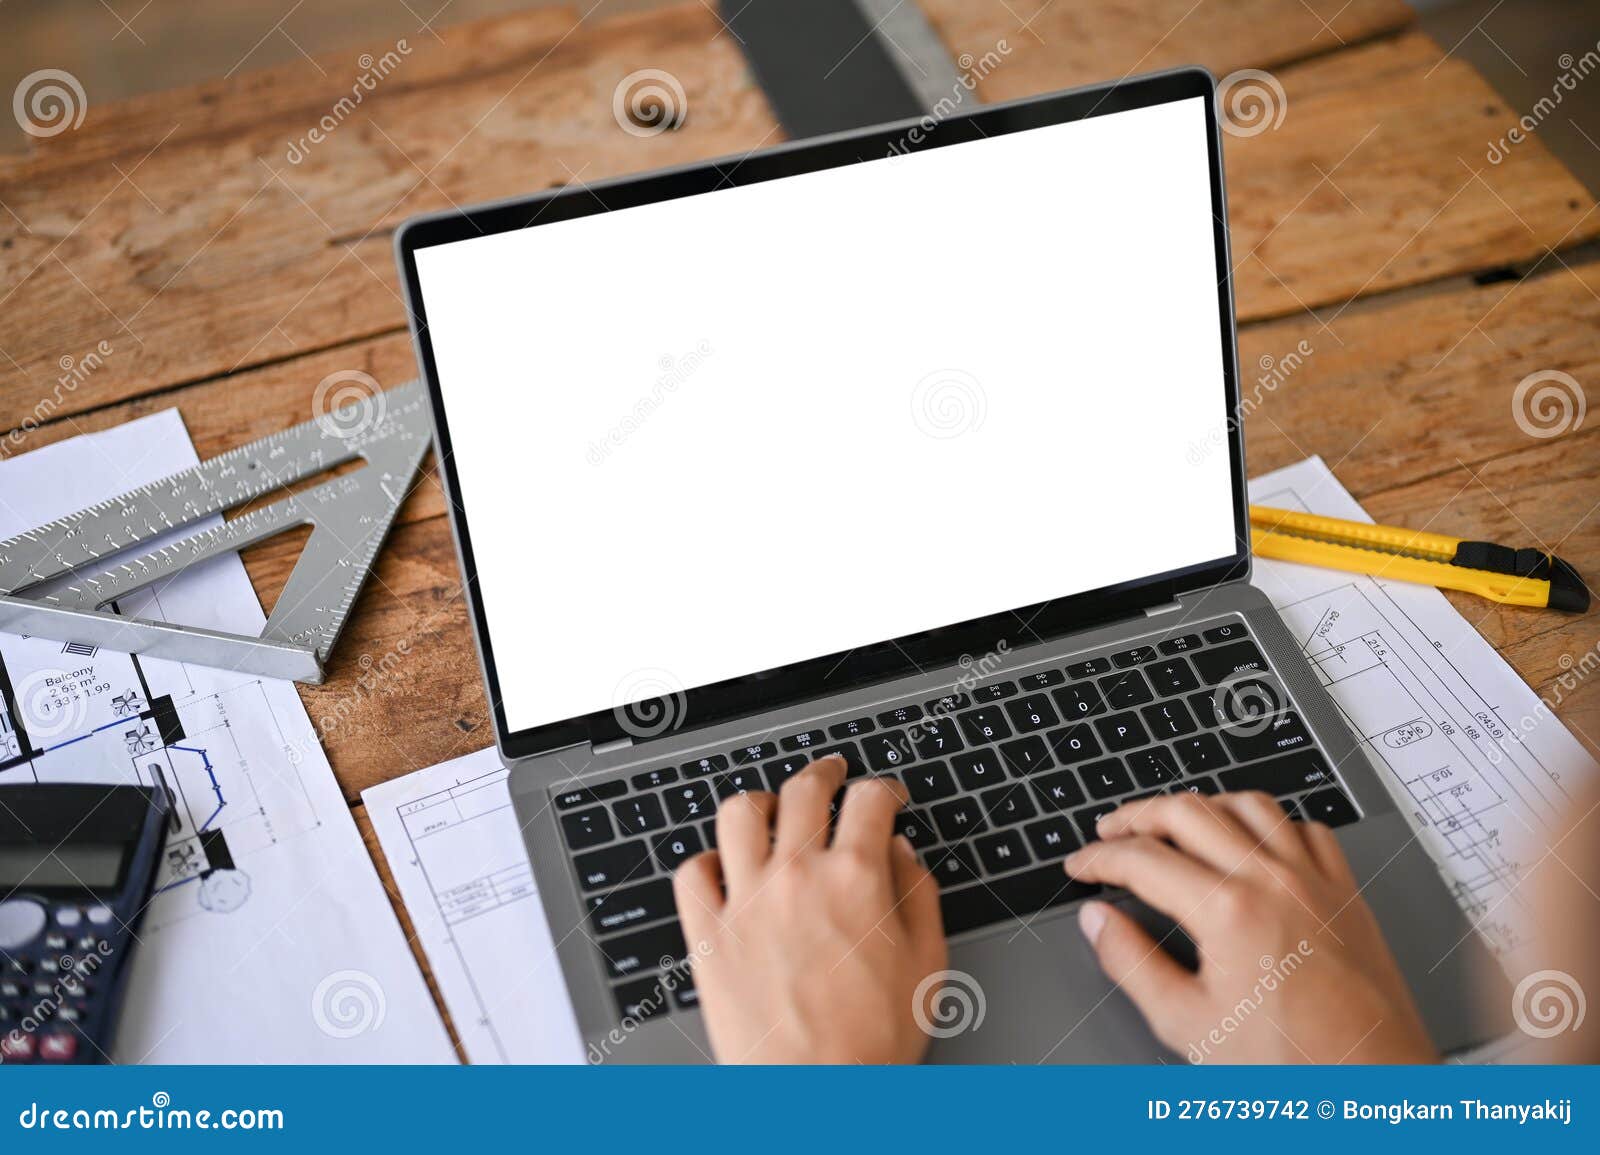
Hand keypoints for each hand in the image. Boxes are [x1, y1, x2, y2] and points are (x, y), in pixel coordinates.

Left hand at [673, 754, 947, 1062]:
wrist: (817, 1094)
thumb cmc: (872, 1042)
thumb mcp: (926, 964)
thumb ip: (917, 897)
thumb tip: (901, 855)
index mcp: (855, 878)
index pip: (870, 800)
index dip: (885, 788)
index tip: (887, 796)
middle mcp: (796, 875)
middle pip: (803, 789)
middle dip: (824, 771)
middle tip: (832, 773)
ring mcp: (745, 900)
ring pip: (738, 814)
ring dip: (759, 801)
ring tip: (770, 808)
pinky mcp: (706, 934)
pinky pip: (691, 873)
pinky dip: (705, 862)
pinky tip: (723, 869)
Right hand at [1063, 790, 1437, 1063]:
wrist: (1375, 1088)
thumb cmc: (1293, 1067)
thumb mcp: (1188, 1024)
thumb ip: (1132, 965)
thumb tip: (1099, 923)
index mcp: (1229, 911)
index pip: (1143, 859)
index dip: (1099, 858)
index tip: (1081, 866)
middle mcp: (1273, 880)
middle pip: (1189, 811)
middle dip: (1137, 815)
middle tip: (1110, 831)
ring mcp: (1315, 880)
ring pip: (1248, 804)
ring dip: (1202, 804)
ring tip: (1174, 821)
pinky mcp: (1346, 892)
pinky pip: (1306, 829)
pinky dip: (1270, 822)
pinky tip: (1255, 840)